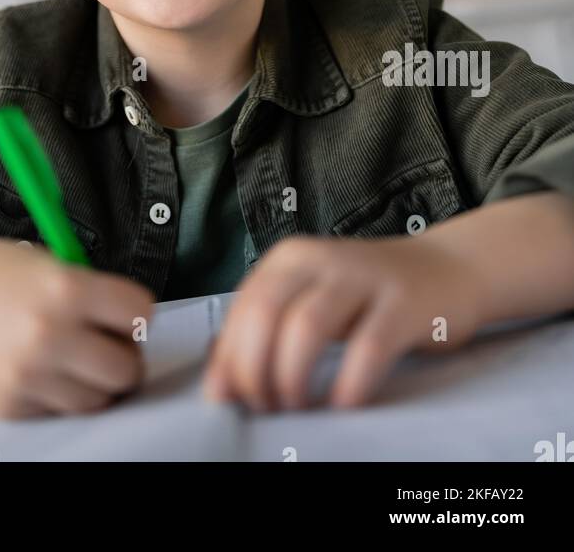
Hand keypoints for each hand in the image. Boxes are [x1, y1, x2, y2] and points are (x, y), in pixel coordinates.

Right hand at [0, 236, 154, 418]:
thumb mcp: (46, 263)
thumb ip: (90, 294)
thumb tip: (131, 329)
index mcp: (66, 288)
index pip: (140, 313)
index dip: (136, 313)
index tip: (124, 314)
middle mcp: (50, 334)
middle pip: (127, 369)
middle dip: (124, 356)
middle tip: (107, 344)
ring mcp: (29, 375)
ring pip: (97, 400)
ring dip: (94, 382)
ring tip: (73, 357)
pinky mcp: (10, 405)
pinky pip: (58, 410)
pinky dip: (56, 393)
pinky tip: (36, 365)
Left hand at [202, 233, 482, 410]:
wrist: (449, 268)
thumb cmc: (369, 297)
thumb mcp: (312, 301)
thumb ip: (268, 333)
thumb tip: (219, 386)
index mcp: (289, 259)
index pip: (242, 309)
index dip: (229, 360)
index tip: (229, 401)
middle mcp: (320, 259)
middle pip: (265, 315)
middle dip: (255, 371)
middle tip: (266, 408)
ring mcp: (363, 277)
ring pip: (306, 327)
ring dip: (292, 378)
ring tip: (298, 408)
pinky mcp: (403, 303)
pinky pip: (367, 348)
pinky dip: (348, 384)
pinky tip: (344, 405)